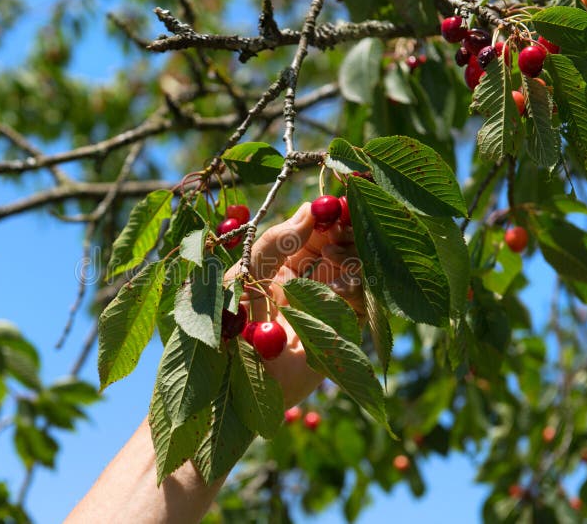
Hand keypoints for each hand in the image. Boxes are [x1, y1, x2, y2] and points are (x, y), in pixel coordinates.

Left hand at [225, 202, 366, 406]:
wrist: (232, 384)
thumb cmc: (226, 324)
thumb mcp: (244, 270)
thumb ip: (276, 240)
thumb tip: (311, 208)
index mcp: (279, 262)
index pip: (312, 229)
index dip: (328, 215)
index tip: (338, 202)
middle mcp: (305, 280)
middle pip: (340, 244)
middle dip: (345, 230)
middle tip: (345, 222)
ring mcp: (323, 304)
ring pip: (355, 268)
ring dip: (350, 256)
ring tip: (332, 256)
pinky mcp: (339, 331)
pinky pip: (360, 302)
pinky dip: (357, 288)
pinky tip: (340, 288)